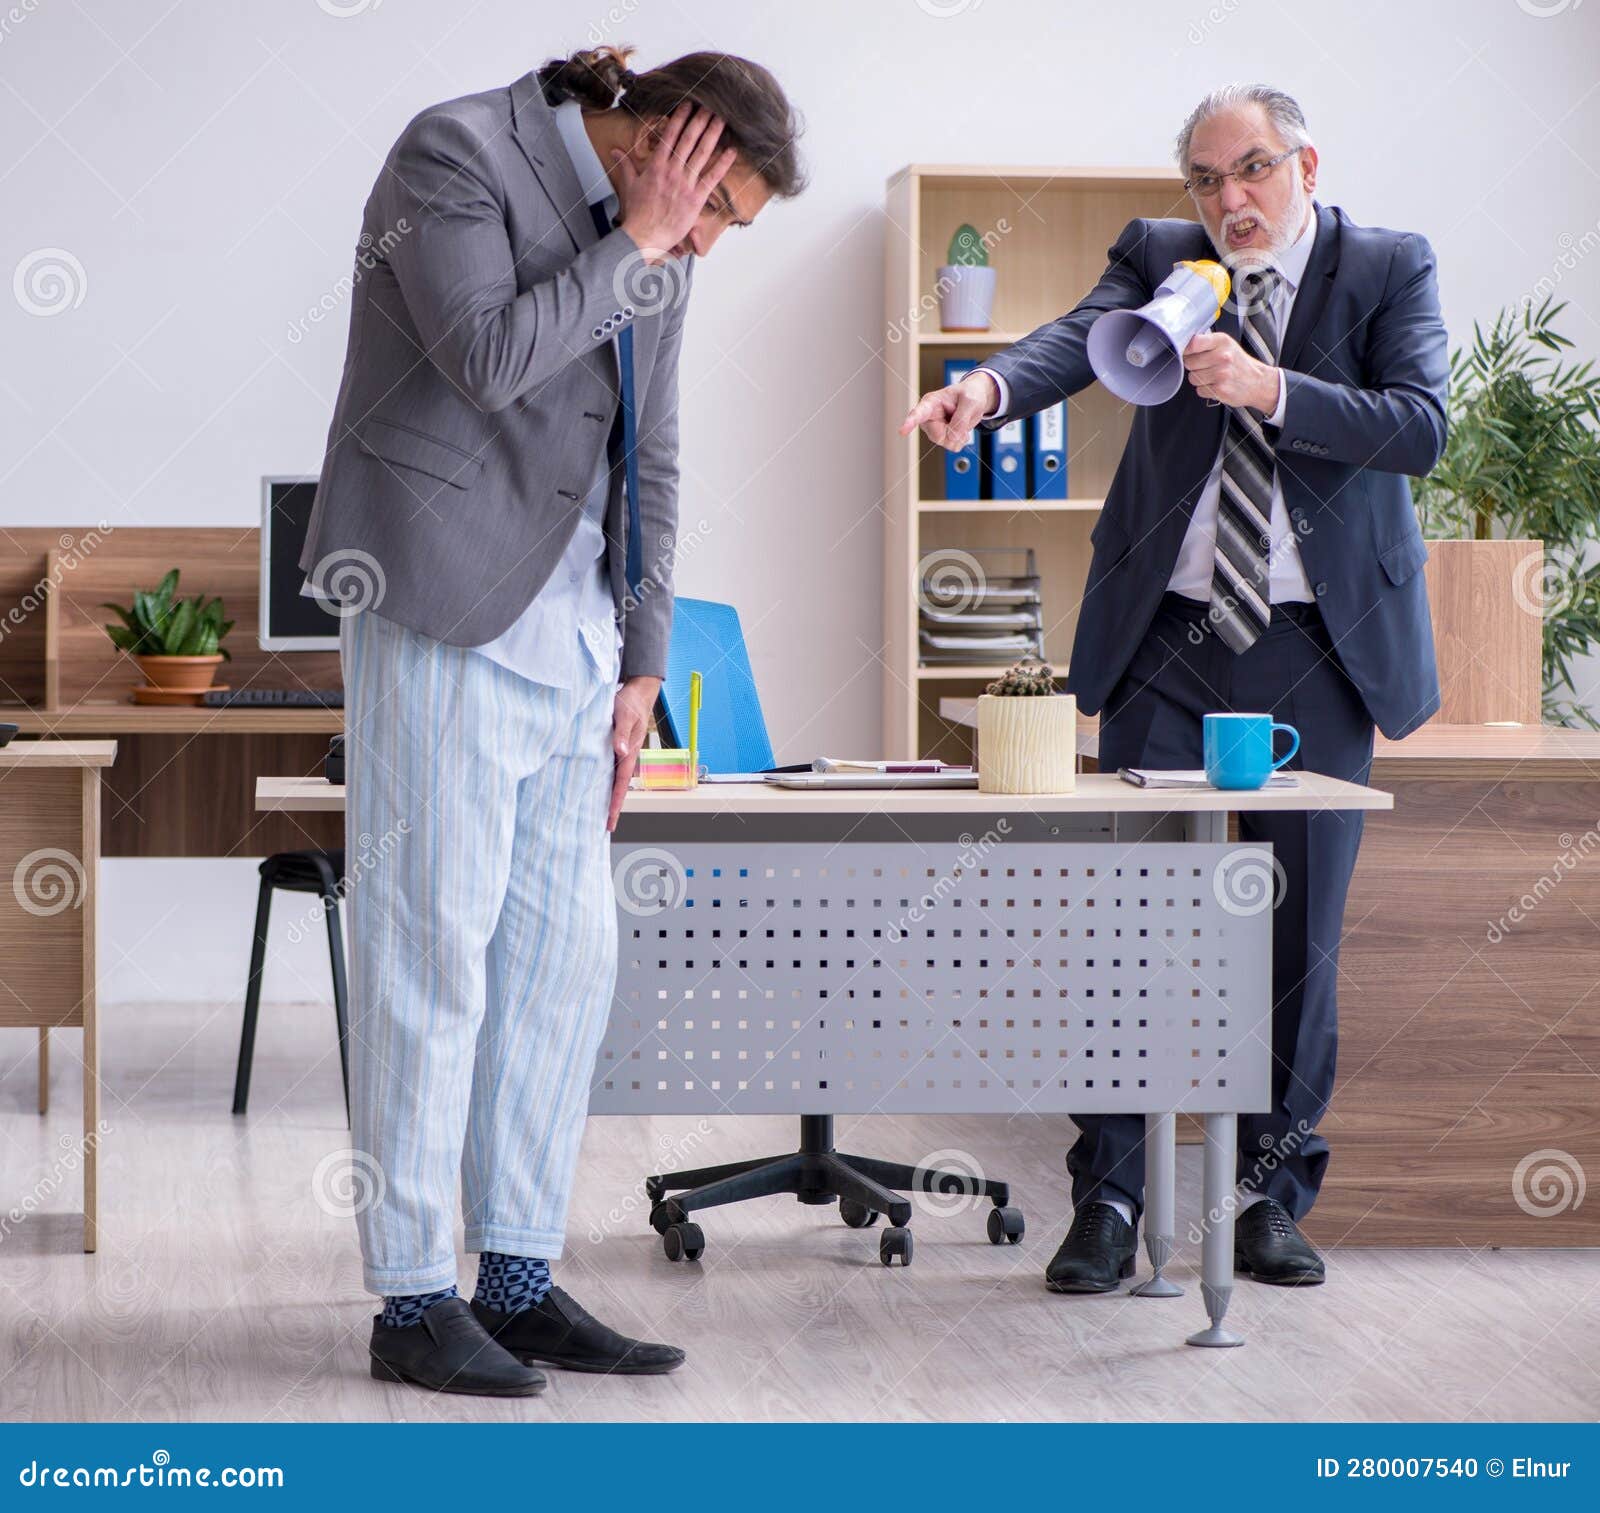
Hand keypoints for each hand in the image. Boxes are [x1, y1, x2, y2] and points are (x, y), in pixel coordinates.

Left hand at [607, 674, 660, 830]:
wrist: (638, 690)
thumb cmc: (631, 702)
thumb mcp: (625, 716)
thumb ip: (622, 734)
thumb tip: (621, 752)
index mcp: (631, 752)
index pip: (621, 783)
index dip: (615, 802)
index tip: (610, 819)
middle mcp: (626, 756)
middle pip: (618, 787)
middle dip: (612, 806)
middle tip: (605, 826)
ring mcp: (622, 752)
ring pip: (613, 779)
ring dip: (607, 795)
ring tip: (598, 812)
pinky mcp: (615, 746)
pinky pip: (609, 768)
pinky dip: (603, 780)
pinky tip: (595, 785)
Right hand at [612, 103, 735, 264]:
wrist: (644, 236)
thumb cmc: (637, 214)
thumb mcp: (629, 185)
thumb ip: (625, 165)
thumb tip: (614, 151)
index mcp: (656, 166)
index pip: (670, 136)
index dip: (680, 119)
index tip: (689, 105)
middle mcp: (672, 171)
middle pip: (688, 140)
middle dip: (699, 121)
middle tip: (710, 106)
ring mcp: (685, 184)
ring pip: (701, 154)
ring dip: (712, 135)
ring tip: (721, 120)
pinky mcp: (695, 199)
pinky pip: (712, 178)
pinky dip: (723, 164)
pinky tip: (731, 152)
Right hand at [899, 370, 999, 449]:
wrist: (975, 398)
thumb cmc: (969, 393)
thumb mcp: (970, 401)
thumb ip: (962, 418)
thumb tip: (952, 438)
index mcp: (931, 403)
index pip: (918, 413)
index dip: (910, 422)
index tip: (902, 431)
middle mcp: (929, 417)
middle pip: (937, 436)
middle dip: (953, 431)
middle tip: (962, 417)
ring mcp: (934, 429)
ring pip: (945, 442)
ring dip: (958, 435)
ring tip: (962, 420)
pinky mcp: (941, 437)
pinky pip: (952, 446)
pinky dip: (961, 439)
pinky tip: (961, 428)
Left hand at [1182, 331, 1279, 412]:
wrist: (1258, 382)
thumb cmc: (1239, 363)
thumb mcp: (1227, 345)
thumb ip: (1207, 342)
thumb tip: (1185, 345)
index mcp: (1222, 341)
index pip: (1194, 343)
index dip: (1187, 350)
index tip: (1189, 353)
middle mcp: (1222, 356)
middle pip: (1189, 362)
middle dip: (1195, 366)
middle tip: (1207, 366)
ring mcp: (1221, 374)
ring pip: (1193, 378)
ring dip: (1200, 379)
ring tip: (1214, 376)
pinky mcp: (1220, 390)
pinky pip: (1199, 390)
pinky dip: (1206, 390)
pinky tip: (1217, 385)